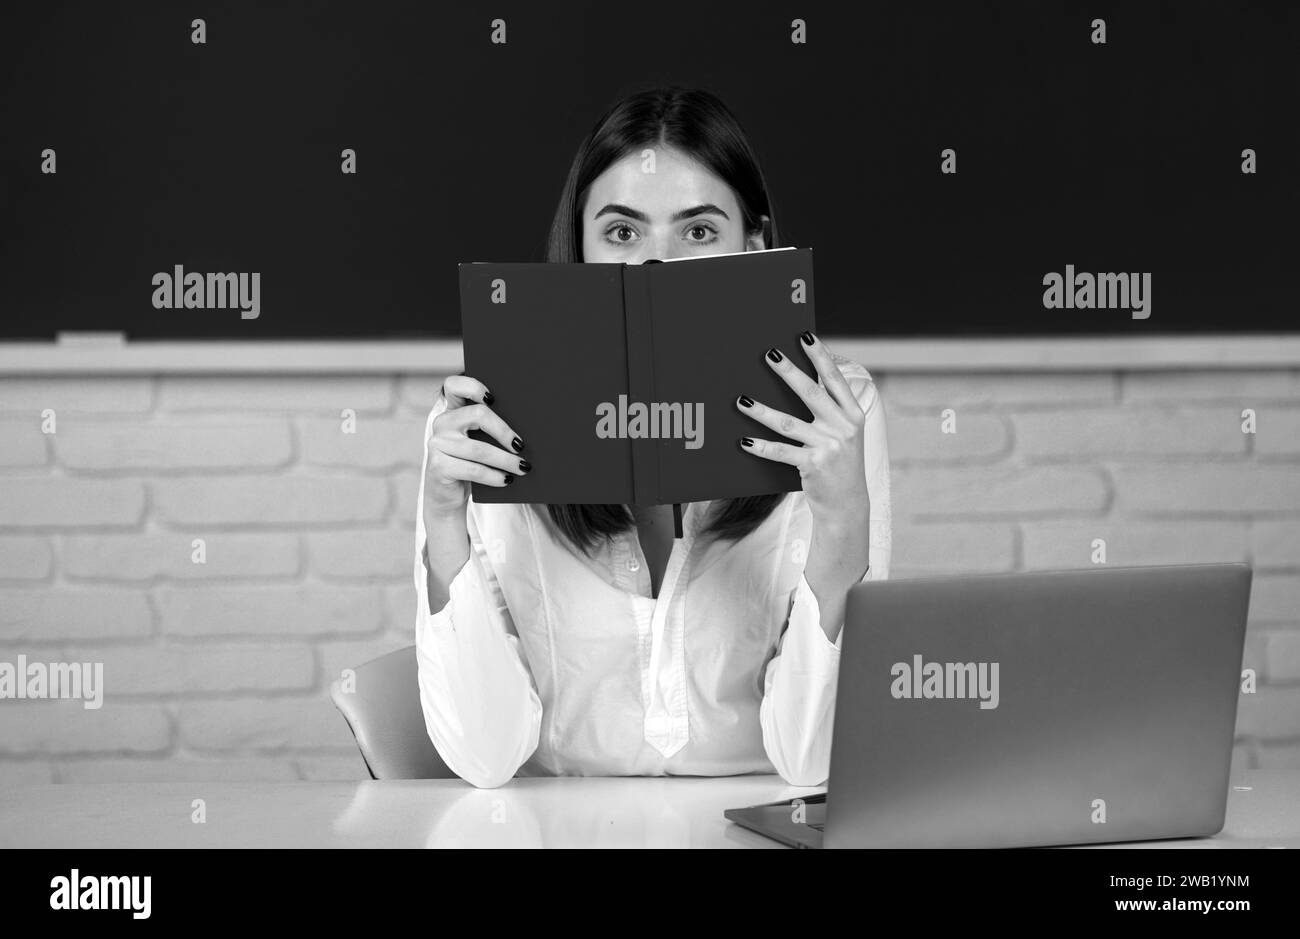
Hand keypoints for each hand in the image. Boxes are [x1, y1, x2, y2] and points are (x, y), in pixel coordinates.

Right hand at [424, 374, 530, 518]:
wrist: (448, 494)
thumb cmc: (470, 462)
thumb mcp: (479, 441)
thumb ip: (491, 428)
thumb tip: (529, 427)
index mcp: (453, 409)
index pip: (454, 385)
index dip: (474, 386)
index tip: (494, 399)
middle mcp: (442, 422)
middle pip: (477, 414)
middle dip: (504, 430)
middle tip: (521, 445)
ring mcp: (438, 444)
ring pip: (479, 449)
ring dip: (506, 460)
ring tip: (523, 467)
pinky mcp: (438, 466)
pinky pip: (473, 470)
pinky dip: (494, 476)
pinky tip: (507, 479)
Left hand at [735, 332, 868, 527]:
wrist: (848, 504)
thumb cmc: (839, 464)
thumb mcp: (844, 434)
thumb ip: (829, 411)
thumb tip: (798, 381)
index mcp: (852, 414)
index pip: (834, 379)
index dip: (819, 356)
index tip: (805, 336)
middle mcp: (843, 427)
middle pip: (810, 392)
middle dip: (788, 371)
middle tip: (768, 354)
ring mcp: (829, 446)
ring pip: (787, 422)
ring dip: (761, 410)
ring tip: (741, 399)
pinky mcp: (814, 465)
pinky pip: (781, 451)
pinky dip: (761, 446)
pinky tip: (743, 441)